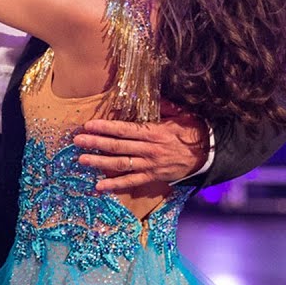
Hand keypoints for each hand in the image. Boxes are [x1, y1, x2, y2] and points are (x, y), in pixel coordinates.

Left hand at [74, 107, 207, 192]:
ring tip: (82, 160)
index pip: (125, 130)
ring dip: (100, 163)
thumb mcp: (182, 115)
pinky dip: (115, 185)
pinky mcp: (152, 177)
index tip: (89, 125)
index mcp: (154, 132)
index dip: (106, 128)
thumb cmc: (193, 132)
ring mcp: (150, 165)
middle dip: (95, 143)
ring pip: (120, 164)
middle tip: (77, 141)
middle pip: (118, 146)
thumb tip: (154, 98)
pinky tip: (99, 186)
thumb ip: (165, 107)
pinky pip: (131, 182)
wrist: (208, 154)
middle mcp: (149, 149)